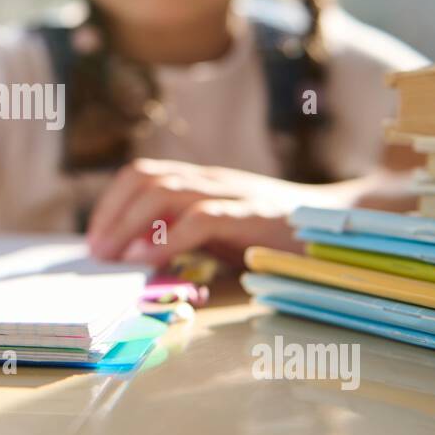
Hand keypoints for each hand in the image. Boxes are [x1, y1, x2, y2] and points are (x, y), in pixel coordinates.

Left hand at [86, 158, 328, 267]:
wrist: (339, 224)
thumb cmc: (274, 236)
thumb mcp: (222, 234)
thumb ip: (184, 239)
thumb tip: (136, 260)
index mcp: (201, 182)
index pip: (142, 174)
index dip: (110, 203)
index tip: (94, 240)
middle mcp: (212, 180)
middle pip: (145, 178)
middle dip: (111, 213)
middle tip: (96, 253)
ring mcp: (233, 194)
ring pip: (166, 192)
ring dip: (130, 224)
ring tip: (114, 256)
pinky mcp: (254, 216)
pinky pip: (202, 218)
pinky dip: (168, 238)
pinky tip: (150, 260)